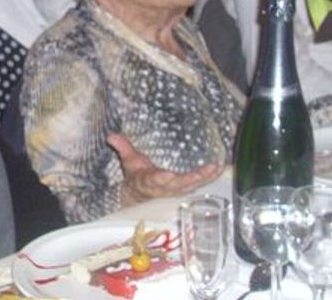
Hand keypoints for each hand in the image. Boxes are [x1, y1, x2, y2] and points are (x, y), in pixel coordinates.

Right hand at [107, 133, 222, 207]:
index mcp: (148, 181)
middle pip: (178, 185)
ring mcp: (176, 190)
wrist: (140, 196)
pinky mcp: (185, 188)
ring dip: (204, 178)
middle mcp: (164, 188)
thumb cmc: (137, 175)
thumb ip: (123, 148)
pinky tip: (220, 169)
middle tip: (204, 172)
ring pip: (191, 186)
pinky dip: (210, 178)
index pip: (154, 180)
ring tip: (216, 168)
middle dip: (191, 179)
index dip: (160, 179)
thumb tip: (111, 135)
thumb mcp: (128, 162)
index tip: (166, 175)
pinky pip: (199, 184)